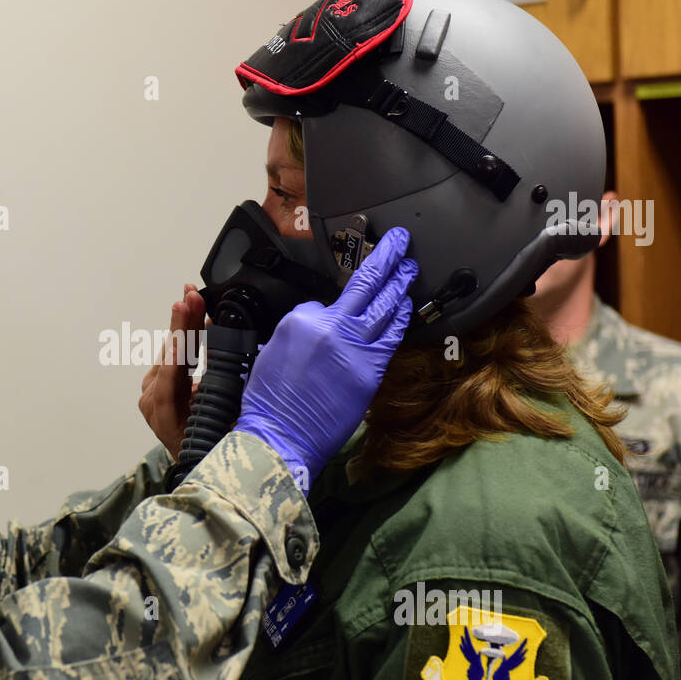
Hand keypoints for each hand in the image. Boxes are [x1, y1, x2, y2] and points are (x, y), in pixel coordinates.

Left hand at [139, 283, 205, 457]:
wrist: (199, 464)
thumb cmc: (215, 446)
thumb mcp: (222, 417)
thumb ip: (221, 386)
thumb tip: (226, 348)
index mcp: (165, 410)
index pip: (173, 366)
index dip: (180, 334)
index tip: (184, 306)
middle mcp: (152, 400)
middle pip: (170, 354)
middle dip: (183, 321)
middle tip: (191, 293)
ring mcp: (151, 394)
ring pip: (171, 354)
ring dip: (186, 328)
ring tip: (195, 300)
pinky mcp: (157, 388)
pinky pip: (172, 360)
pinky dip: (186, 342)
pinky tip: (197, 321)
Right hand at [235, 227, 417, 490]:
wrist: (280, 437)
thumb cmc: (269, 402)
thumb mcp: (273, 351)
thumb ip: (300, 330)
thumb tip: (321, 322)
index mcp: (300, 320)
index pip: (325, 299)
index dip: (337, 297)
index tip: (350, 285)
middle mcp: (329, 327)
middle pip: (365, 285)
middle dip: (387, 259)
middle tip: (400, 242)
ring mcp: (352, 348)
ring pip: (384, 307)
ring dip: (400, 284)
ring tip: (410, 268)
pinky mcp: (369, 371)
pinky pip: (390, 337)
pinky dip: (400, 318)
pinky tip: (407, 306)